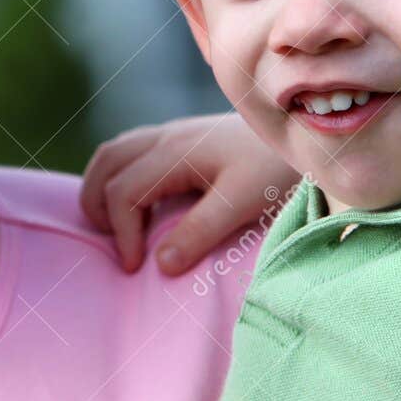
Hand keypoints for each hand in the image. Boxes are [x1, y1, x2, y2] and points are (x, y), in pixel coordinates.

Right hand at [80, 113, 297, 272]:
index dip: (121, 233)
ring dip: (103, 190)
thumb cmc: (275, 168)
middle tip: (118, 248)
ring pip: (112, 154)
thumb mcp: (242, 202)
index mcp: (175, 152)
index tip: (136, 267)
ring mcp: (170, 133)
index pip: (123, 192)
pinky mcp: (180, 138)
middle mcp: (165, 137)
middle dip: (98, 208)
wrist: (302, 134)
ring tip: (118, 229)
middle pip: (105, 165)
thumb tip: (159, 266)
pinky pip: (129, 152)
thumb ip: (200, 232)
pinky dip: (118, 178)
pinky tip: (137, 206)